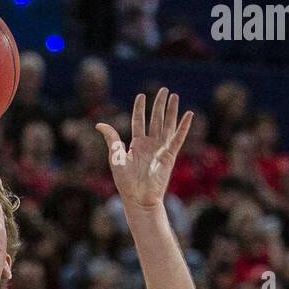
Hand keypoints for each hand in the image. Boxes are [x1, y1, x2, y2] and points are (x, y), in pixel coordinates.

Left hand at [96, 89, 192, 209]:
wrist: (138, 198)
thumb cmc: (125, 182)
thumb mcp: (116, 157)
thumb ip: (112, 139)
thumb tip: (99, 124)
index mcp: (136, 145)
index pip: (139, 122)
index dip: (140, 109)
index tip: (142, 96)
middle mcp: (150, 145)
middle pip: (156, 120)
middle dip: (159, 105)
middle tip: (163, 90)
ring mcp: (161, 149)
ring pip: (168, 125)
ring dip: (171, 111)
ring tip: (174, 96)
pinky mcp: (170, 155)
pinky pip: (179, 138)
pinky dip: (184, 126)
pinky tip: (189, 114)